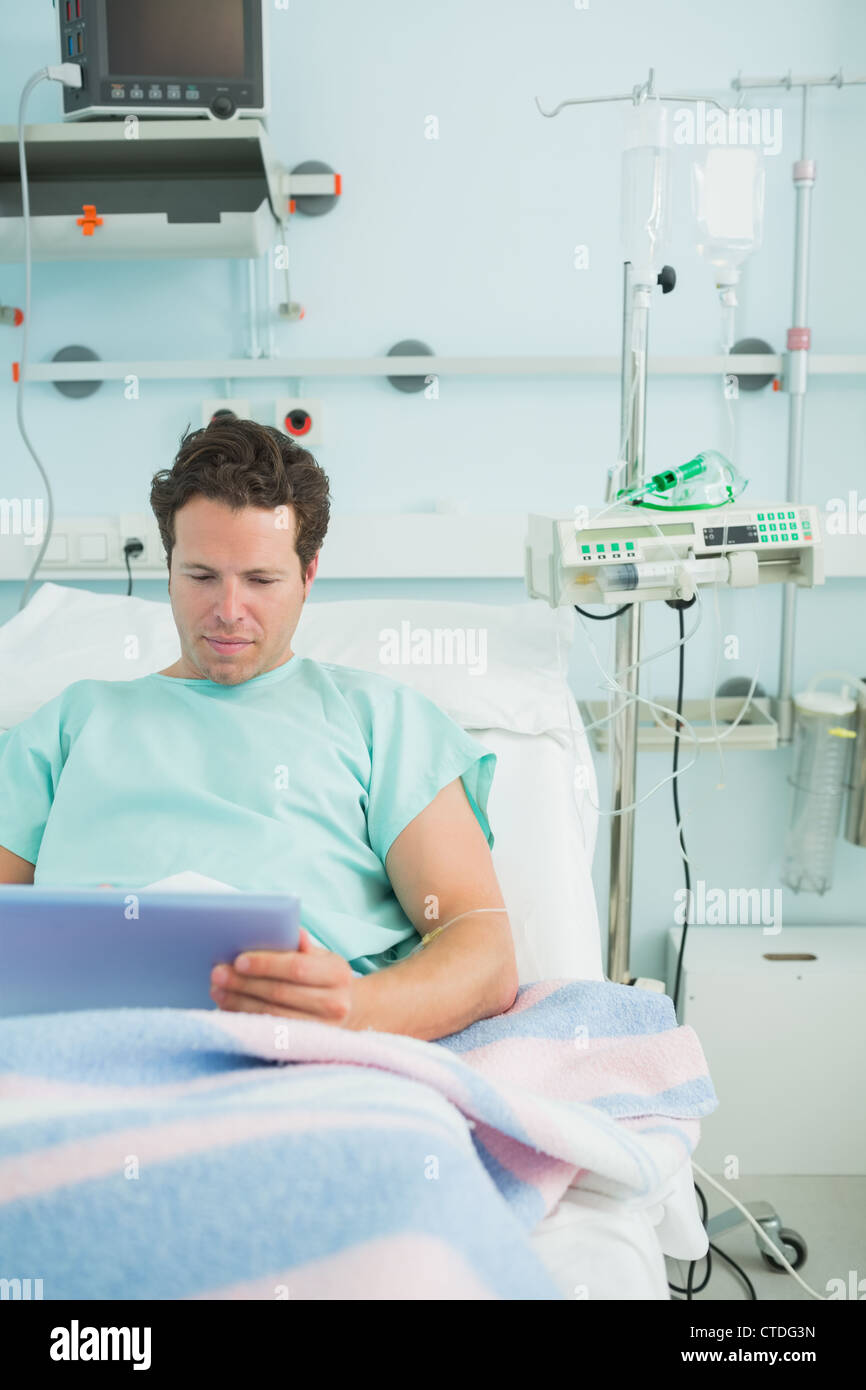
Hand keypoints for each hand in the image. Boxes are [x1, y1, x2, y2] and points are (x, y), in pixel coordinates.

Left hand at [209, 927, 354, 1023]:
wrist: (347, 1011)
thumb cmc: (324, 977)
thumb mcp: (321, 956)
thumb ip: (303, 946)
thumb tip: (292, 931)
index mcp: (338, 974)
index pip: (297, 968)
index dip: (265, 965)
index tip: (238, 960)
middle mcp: (335, 1004)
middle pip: (280, 993)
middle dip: (244, 983)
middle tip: (217, 973)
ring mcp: (322, 1030)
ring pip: (271, 1015)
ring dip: (238, 1003)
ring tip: (217, 990)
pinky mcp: (306, 1047)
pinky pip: (269, 1033)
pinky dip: (245, 1019)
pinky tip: (228, 1009)